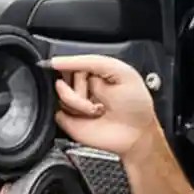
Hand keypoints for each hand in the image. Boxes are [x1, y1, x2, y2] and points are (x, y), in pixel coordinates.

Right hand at [43, 54, 159, 156]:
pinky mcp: (68, 120)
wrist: (136, 133)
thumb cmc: (135, 104)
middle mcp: (81, 85)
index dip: (70, 64)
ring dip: (80, 103)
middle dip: (80, 85)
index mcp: (93, 70)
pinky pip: (58, 111)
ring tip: (98, 109)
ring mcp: (73, 102)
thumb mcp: (120, 71)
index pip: (70, 60)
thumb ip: (90, 61)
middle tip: (99, 94)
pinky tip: (88, 116)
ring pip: (60, 94)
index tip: (65, 67)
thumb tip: (58, 62)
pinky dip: (72, 114)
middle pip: (63, 76)